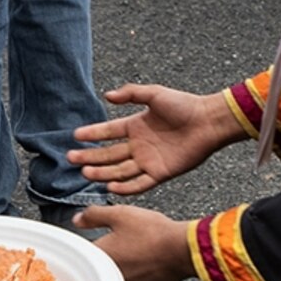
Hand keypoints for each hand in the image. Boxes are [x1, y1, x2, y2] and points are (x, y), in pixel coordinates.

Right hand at [70, 83, 238, 195]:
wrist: (208, 121)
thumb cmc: (184, 104)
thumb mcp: (154, 93)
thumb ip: (130, 93)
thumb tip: (107, 95)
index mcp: (136, 126)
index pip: (108, 132)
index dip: (92, 134)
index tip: (75, 136)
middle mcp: (139, 145)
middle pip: (109, 154)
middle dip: (90, 157)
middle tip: (72, 159)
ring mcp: (149, 160)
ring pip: (120, 170)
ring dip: (103, 173)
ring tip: (86, 173)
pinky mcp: (161, 173)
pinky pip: (140, 183)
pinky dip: (126, 187)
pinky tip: (111, 187)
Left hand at [73, 203, 195, 280]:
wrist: (182, 250)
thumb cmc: (154, 234)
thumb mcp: (120, 214)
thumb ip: (94, 216)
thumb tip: (79, 219)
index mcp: (100, 256)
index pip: (81, 252)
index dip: (84, 243)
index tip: (90, 239)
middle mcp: (109, 275)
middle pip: (98, 265)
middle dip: (104, 253)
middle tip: (118, 242)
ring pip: (115, 275)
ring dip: (120, 264)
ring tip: (134, 250)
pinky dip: (136, 272)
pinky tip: (145, 260)